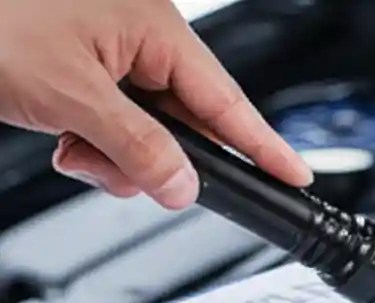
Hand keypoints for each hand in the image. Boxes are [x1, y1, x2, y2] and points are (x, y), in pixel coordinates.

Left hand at [0, 0, 311, 208]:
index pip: (227, 102)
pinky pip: (113, 119)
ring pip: (145, 129)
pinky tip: (62, 135)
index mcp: (155, 28)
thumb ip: (137, 147)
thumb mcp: (69, 96)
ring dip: (113, 153)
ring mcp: (110, 49)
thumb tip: (182, 184)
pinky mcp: (84, 64)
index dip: (263, 146)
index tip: (294, 177)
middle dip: (153, 158)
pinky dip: (91, 139)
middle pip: (183, 123)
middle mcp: (140, 35)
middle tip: (118, 169)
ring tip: (73, 146)